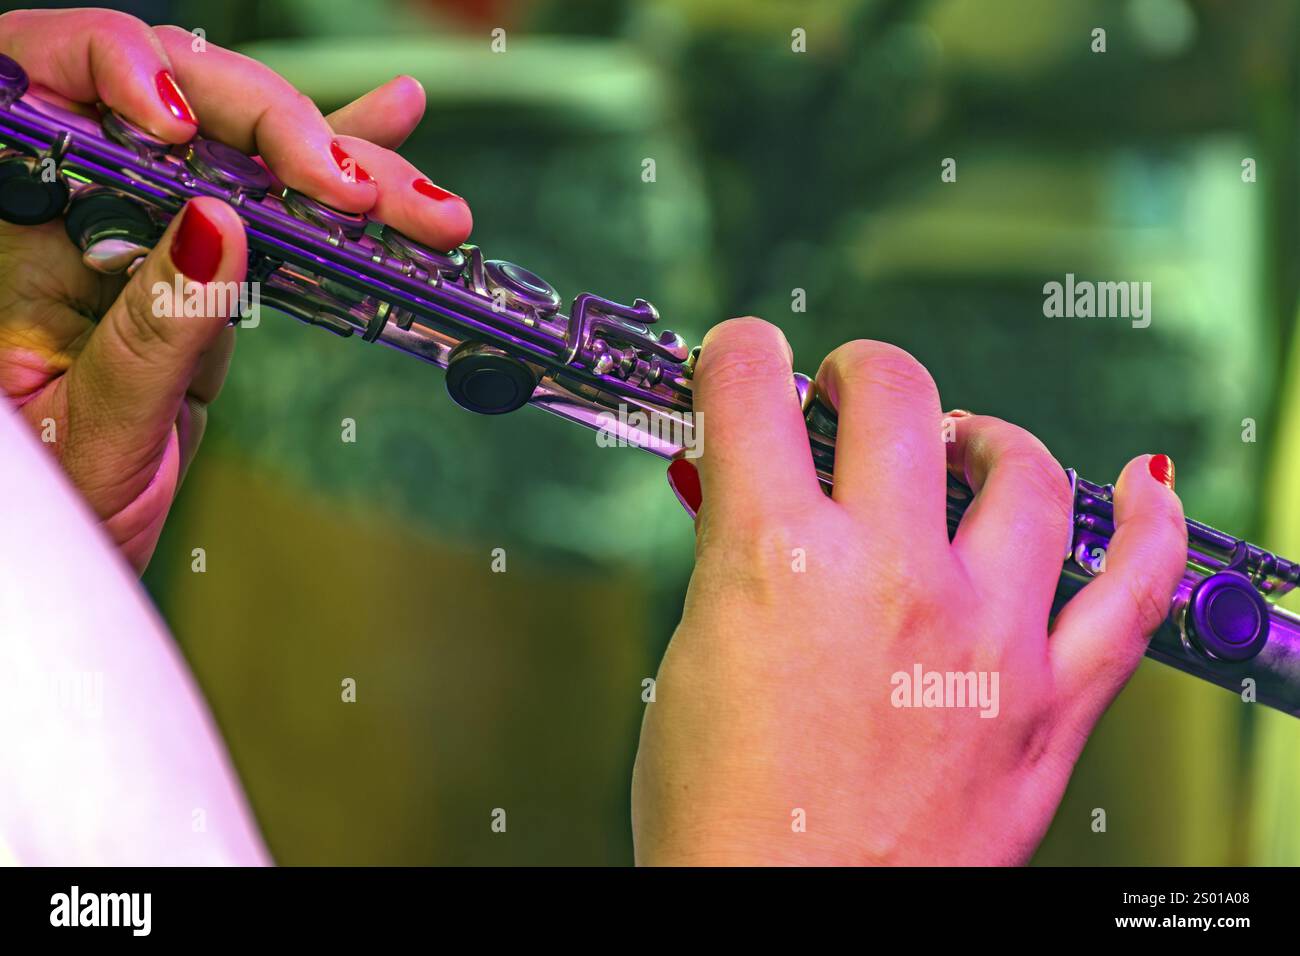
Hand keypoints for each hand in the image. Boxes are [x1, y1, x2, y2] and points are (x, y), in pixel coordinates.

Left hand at [0, 8, 471, 571]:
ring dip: (341, 162)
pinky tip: (392, 123)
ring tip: (416, 199)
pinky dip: (335, 165)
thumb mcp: (94, 431)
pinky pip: (270, 199)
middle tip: (349, 186)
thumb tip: (214, 225)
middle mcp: (75, 206)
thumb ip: (149, 331)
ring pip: (242, 152)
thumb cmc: (54, 512)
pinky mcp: (201, 264)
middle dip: (273, 128)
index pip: (45, 86)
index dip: (114, 70)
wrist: (75, 565)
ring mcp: (145, 229)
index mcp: (8, 224)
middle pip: (176, 108)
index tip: (183, 129)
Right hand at [632, 318, 1186, 864]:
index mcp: (775, 561)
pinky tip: (1143, 485)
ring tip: (959, 441)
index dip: (738, 355)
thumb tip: (748, 493)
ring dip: (982, 434)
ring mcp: (983, 637)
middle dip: (858, 373)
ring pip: (1022, 469)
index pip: (751, 389)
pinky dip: (1150, 523)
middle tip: (844, 392)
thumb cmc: (723, 831)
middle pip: (896, 396)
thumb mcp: (689, 665)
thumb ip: (731, 558)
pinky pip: (1134, 589)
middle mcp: (890, 580)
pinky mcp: (1049, 702)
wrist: (787, 934)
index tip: (745, 361)